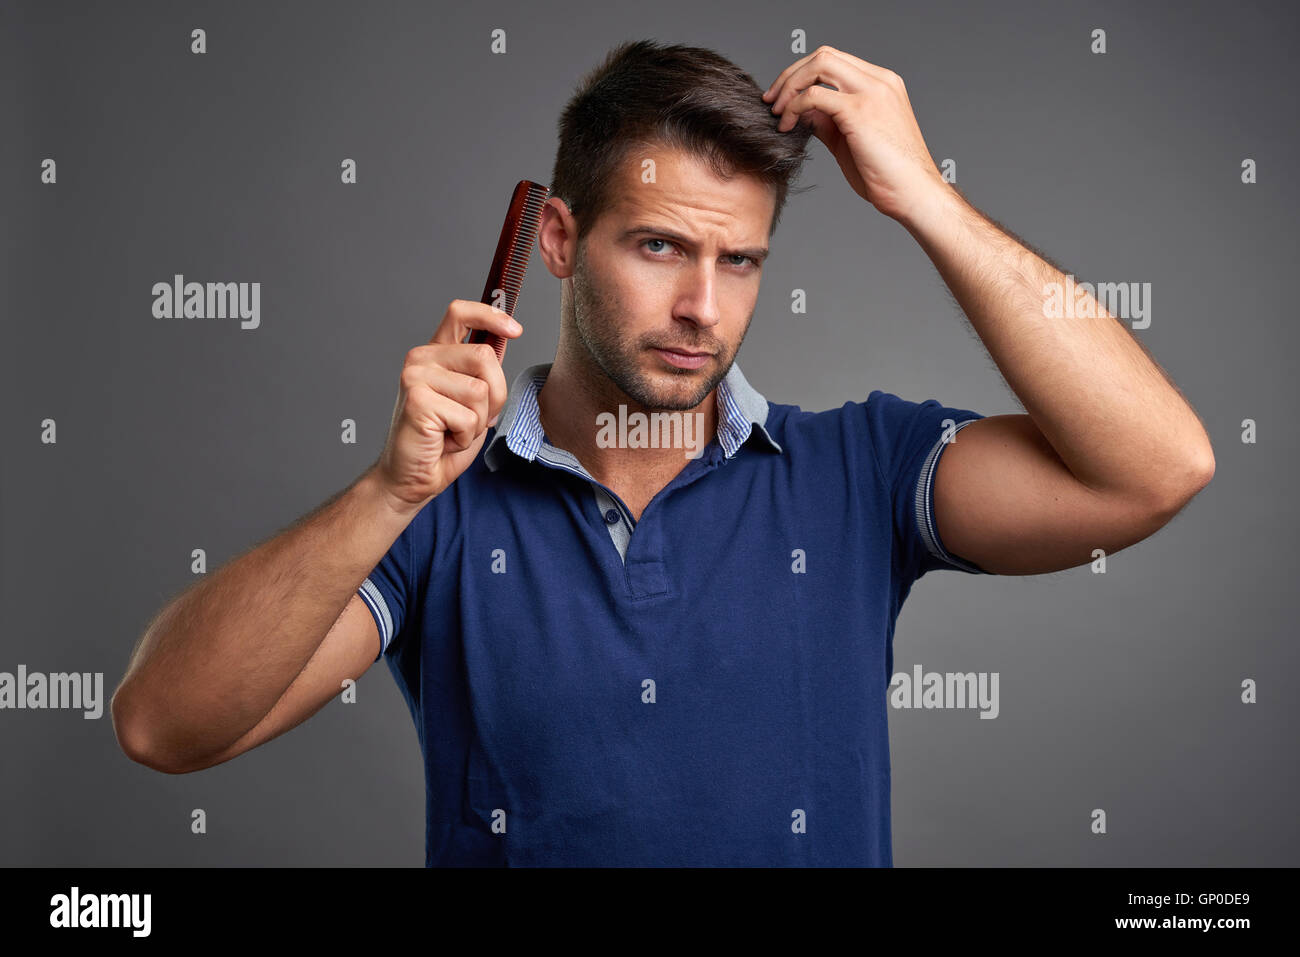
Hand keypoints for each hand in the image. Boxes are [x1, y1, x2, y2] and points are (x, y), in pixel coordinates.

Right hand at [374, 300, 521, 510]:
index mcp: (435, 354)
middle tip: (472, 418)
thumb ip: (482, 372)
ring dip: (477, 421)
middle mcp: (422, 359)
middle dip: (494, 395)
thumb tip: (504, 339)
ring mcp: (416, 377)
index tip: (515, 330)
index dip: (491, 315)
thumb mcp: (472, 401)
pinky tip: (444, 440)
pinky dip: (465, 437)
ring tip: (453, 431)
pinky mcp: (418, 400)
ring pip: (480, 391)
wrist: (411, 478)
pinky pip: (468, 417)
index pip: (460, 314)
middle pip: (485, 356)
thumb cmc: (441, 442)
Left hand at [762, 46, 944, 221]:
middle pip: (824, 55)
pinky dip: (795, 106)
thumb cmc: (886, 175)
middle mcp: (879, 81)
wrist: (912, 194)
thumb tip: (802, 111)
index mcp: (881, 84)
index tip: (782, 99)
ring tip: (777, 114)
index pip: (834, 61)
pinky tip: (787, 127)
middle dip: (790, 75)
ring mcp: (872, 92)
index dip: (802, 75)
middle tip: (772, 102)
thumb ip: (828, 120)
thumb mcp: (850, 139)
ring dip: (790, 86)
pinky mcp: (860, 111)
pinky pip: (815, 95)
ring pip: (819, 64)